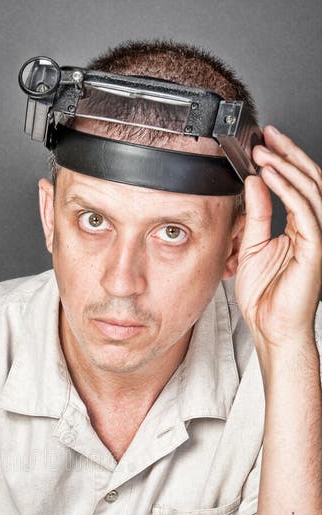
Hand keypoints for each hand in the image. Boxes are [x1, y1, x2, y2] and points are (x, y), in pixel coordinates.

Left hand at [234, 125, 321, 354]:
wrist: (271, 328)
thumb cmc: (265, 297)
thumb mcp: (252, 246)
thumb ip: (256, 213)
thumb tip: (254, 180)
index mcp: (299, 227)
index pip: (296, 185)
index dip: (283, 160)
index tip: (263, 142)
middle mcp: (311, 227)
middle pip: (308, 179)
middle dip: (288, 153)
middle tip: (266, 134)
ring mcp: (316, 236)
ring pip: (309, 189)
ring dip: (286, 166)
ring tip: (264, 150)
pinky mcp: (314, 246)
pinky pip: (303, 210)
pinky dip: (286, 189)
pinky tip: (270, 176)